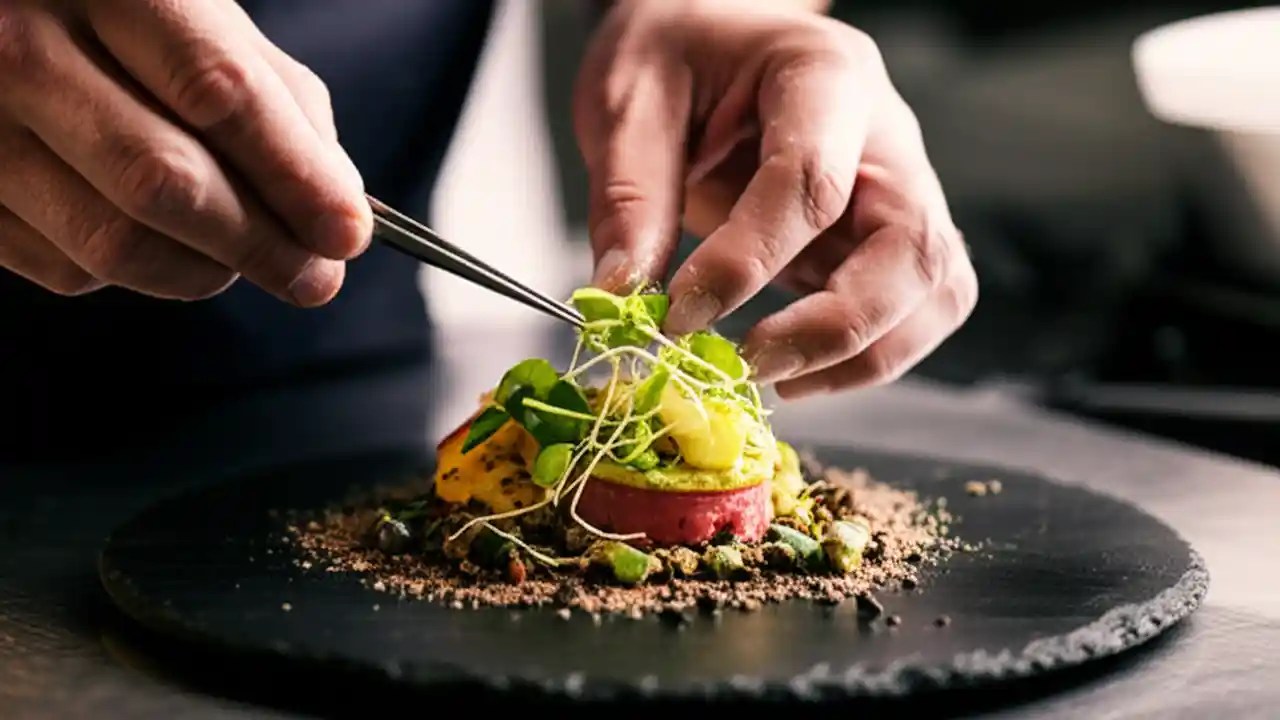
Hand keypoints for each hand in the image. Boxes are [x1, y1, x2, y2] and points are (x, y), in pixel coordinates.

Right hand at [0, 0, 369, 303]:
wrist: (7, 19)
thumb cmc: (120, 17)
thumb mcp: (202, 19)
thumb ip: (276, 100)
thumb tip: (334, 206)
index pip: (216, 93)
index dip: (293, 175)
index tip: (345, 233)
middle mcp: (19, 46)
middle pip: (162, 181)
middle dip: (261, 246)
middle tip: (314, 276)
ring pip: (113, 244)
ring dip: (205, 272)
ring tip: (242, 257)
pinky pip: (68, 270)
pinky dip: (136, 272)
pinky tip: (156, 237)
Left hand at [575, 0, 976, 397]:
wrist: (708, 34)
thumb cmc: (675, 50)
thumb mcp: (627, 101)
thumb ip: (630, 196)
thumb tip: (624, 295)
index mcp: (823, 73)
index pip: (811, 182)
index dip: (746, 262)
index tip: (679, 315)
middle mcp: (883, 132)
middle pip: (911, 246)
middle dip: (835, 326)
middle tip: (747, 364)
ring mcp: (897, 185)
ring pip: (935, 286)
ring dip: (866, 353)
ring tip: (774, 377)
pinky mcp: (885, 234)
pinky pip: (916, 306)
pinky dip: (871, 354)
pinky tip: (799, 369)